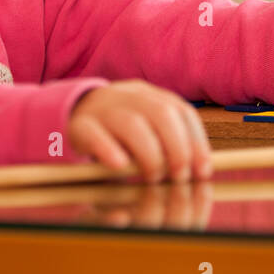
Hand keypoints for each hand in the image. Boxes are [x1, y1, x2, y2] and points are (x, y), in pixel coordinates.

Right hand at [67, 80, 213, 183]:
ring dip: (149, 154)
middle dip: (178, 149)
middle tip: (180, 177)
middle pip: (161, 114)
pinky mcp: (78, 124)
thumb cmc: (117, 133)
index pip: (182, 111)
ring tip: (153, 178)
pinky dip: (108, 150)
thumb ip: (169, 146)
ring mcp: (102, 108)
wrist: (70, 115)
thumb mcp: (145, 132)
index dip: (197, 141)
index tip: (203, 170)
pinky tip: (120, 167)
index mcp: (150, 96)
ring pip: (131, 123)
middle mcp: (129, 96)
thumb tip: (202, 171)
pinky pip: (93, 133)